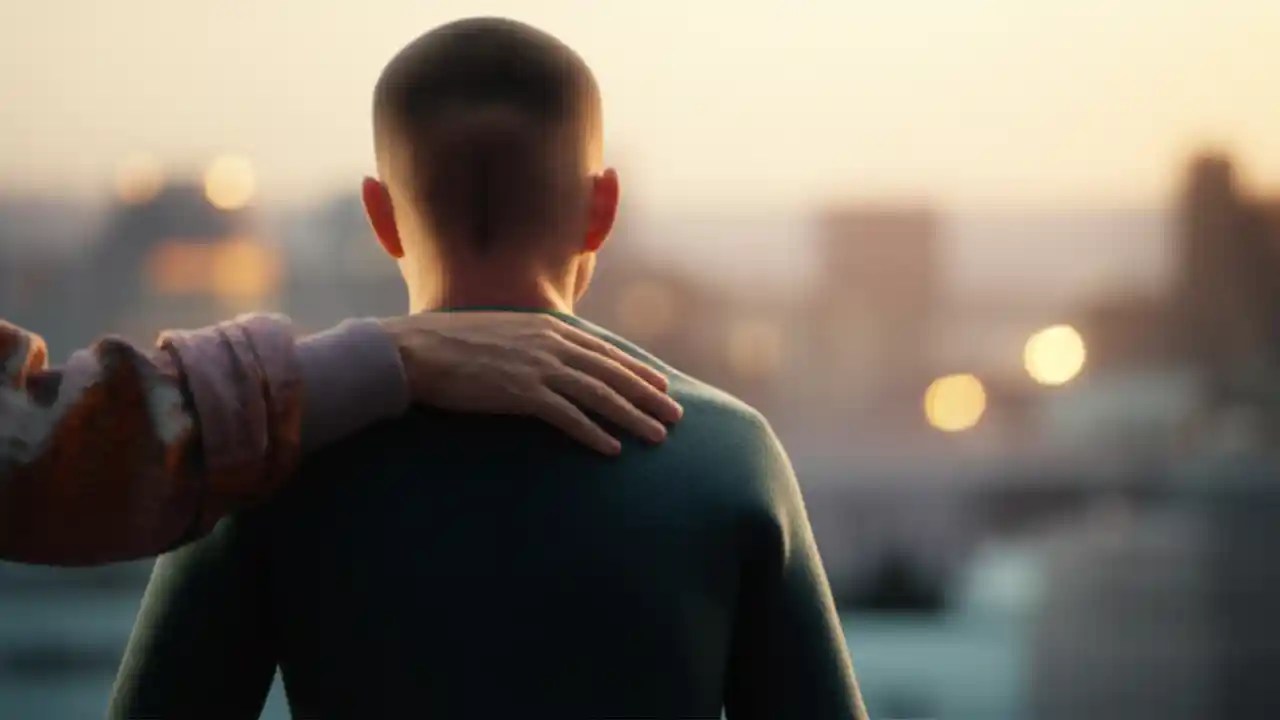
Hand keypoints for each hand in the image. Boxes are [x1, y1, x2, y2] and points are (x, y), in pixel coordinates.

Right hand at [381, 312, 682, 454]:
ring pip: (599, 395)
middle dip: (648, 396)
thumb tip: (545, 360)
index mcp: (548, 328)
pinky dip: (594, 433)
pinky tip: (613, 450)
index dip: (637, 371)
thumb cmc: (451, 344)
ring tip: (657, 437)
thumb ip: (530, 343)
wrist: (416, 350)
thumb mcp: (502, 333)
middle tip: (676, 417)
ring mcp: (538, 367)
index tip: (660, 386)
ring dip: (633, 417)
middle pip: (612, 373)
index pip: (605, 352)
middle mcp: (551, 344)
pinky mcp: (521, 393)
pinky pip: (568, 417)